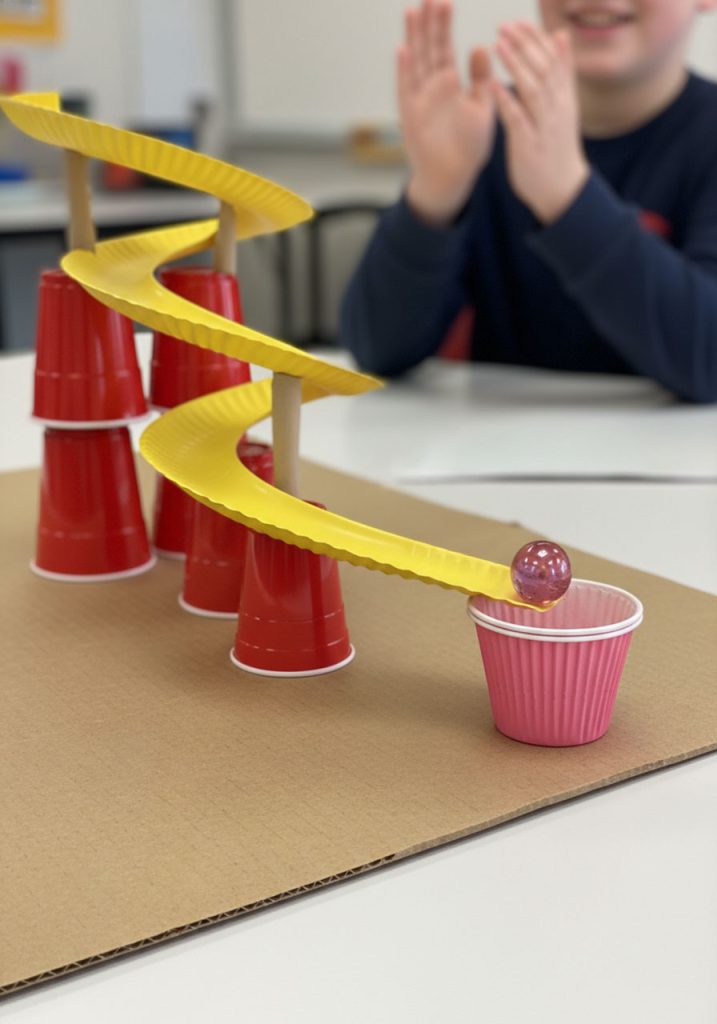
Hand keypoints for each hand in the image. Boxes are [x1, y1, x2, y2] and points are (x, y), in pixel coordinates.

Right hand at [398, 0, 495, 225]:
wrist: (452, 177)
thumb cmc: (469, 146)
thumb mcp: (483, 108)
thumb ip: (481, 79)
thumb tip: (481, 46)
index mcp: (450, 82)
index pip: (445, 46)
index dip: (443, 24)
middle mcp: (432, 87)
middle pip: (428, 49)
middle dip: (428, 23)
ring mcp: (419, 100)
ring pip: (416, 63)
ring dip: (414, 38)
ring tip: (413, 11)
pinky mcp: (411, 117)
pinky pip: (407, 90)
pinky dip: (405, 72)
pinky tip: (403, 51)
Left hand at [492, 22, 588, 223]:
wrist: (563, 189)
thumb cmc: (556, 147)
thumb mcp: (564, 106)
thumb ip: (561, 73)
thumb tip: (561, 36)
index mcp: (563, 97)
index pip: (552, 59)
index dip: (536, 39)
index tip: (518, 21)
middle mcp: (557, 107)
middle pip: (543, 68)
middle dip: (525, 45)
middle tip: (504, 25)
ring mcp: (544, 126)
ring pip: (533, 89)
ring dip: (517, 65)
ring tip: (498, 44)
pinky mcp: (529, 145)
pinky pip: (518, 120)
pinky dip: (507, 101)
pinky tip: (493, 86)